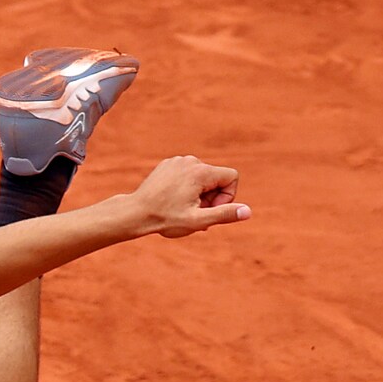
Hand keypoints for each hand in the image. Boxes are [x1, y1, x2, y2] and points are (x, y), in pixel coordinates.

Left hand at [130, 156, 251, 237]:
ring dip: (199, 194)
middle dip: (211, 197)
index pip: (231, 177)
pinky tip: (172, 200)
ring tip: (182, 208)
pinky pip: (188, 175)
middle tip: (194, 213)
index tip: (210, 209)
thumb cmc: (165, 218)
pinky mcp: (168, 164)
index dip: (227, 196)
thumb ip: (224, 214)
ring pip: (202, 177)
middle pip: (216, 178)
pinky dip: (186, 188)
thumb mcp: (197, 221)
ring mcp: (177, 161)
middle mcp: (191, 161)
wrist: (135, 212)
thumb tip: (247, 211)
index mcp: (201, 171)